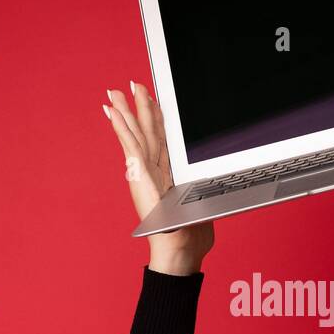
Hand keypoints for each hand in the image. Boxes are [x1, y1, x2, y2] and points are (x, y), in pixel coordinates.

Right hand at [104, 82, 214, 274]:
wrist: (179, 248)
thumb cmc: (191, 234)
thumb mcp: (203, 202)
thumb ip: (206, 191)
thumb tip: (222, 188)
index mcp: (168, 174)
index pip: (162, 139)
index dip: (157, 118)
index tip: (153, 100)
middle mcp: (154, 171)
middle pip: (147, 130)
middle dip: (139, 107)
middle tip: (132, 85)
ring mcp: (144, 172)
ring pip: (136, 133)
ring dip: (126, 110)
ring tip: (116, 92)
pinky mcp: (139, 175)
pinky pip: (129, 144)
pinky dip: (120, 127)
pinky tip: (111, 111)